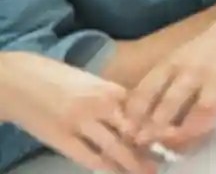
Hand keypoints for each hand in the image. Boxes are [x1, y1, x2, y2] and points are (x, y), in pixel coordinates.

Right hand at [0, 52, 154, 173]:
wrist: (19, 80)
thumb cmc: (57, 79)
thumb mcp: (92, 82)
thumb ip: (113, 98)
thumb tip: (135, 117)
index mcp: (110, 88)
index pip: (142, 111)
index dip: (156, 126)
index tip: (169, 138)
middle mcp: (99, 104)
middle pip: (132, 131)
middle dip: (149, 149)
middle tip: (163, 161)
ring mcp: (80, 122)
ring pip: (114, 147)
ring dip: (131, 163)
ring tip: (145, 172)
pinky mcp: (61, 137)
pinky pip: (88, 157)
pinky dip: (104, 167)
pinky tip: (115, 173)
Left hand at [124, 9, 215, 151]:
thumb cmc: (214, 42)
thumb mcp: (184, 54)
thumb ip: (169, 77)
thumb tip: (149, 106)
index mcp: (174, 61)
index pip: (146, 89)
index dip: (134, 112)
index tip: (127, 127)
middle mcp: (190, 71)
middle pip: (167, 103)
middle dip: (153, 127)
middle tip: (144, 141)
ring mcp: (213, 80)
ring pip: (195, 111)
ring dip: (182, 131)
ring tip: (171, 142)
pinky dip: (207, 126)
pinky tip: (198, 133)